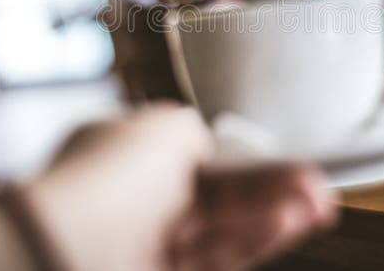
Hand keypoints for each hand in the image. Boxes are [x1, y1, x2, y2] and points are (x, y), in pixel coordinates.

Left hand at [26, 105, 335, 270]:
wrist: (64, 242)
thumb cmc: (109, 174)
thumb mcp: (163, 127)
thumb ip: (196, 133)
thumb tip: (210, 142)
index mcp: (134, 154)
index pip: (204, 158)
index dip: (250, 161)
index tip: (290, 162)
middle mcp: (144, 199)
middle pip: (223, 196)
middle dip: (273, 190)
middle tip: (318, 189)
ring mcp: (153, 243)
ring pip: (226, 228)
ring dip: (274, 214)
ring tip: (318, 204)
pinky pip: (219, 256)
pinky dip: (254, 237)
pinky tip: (287, 222)